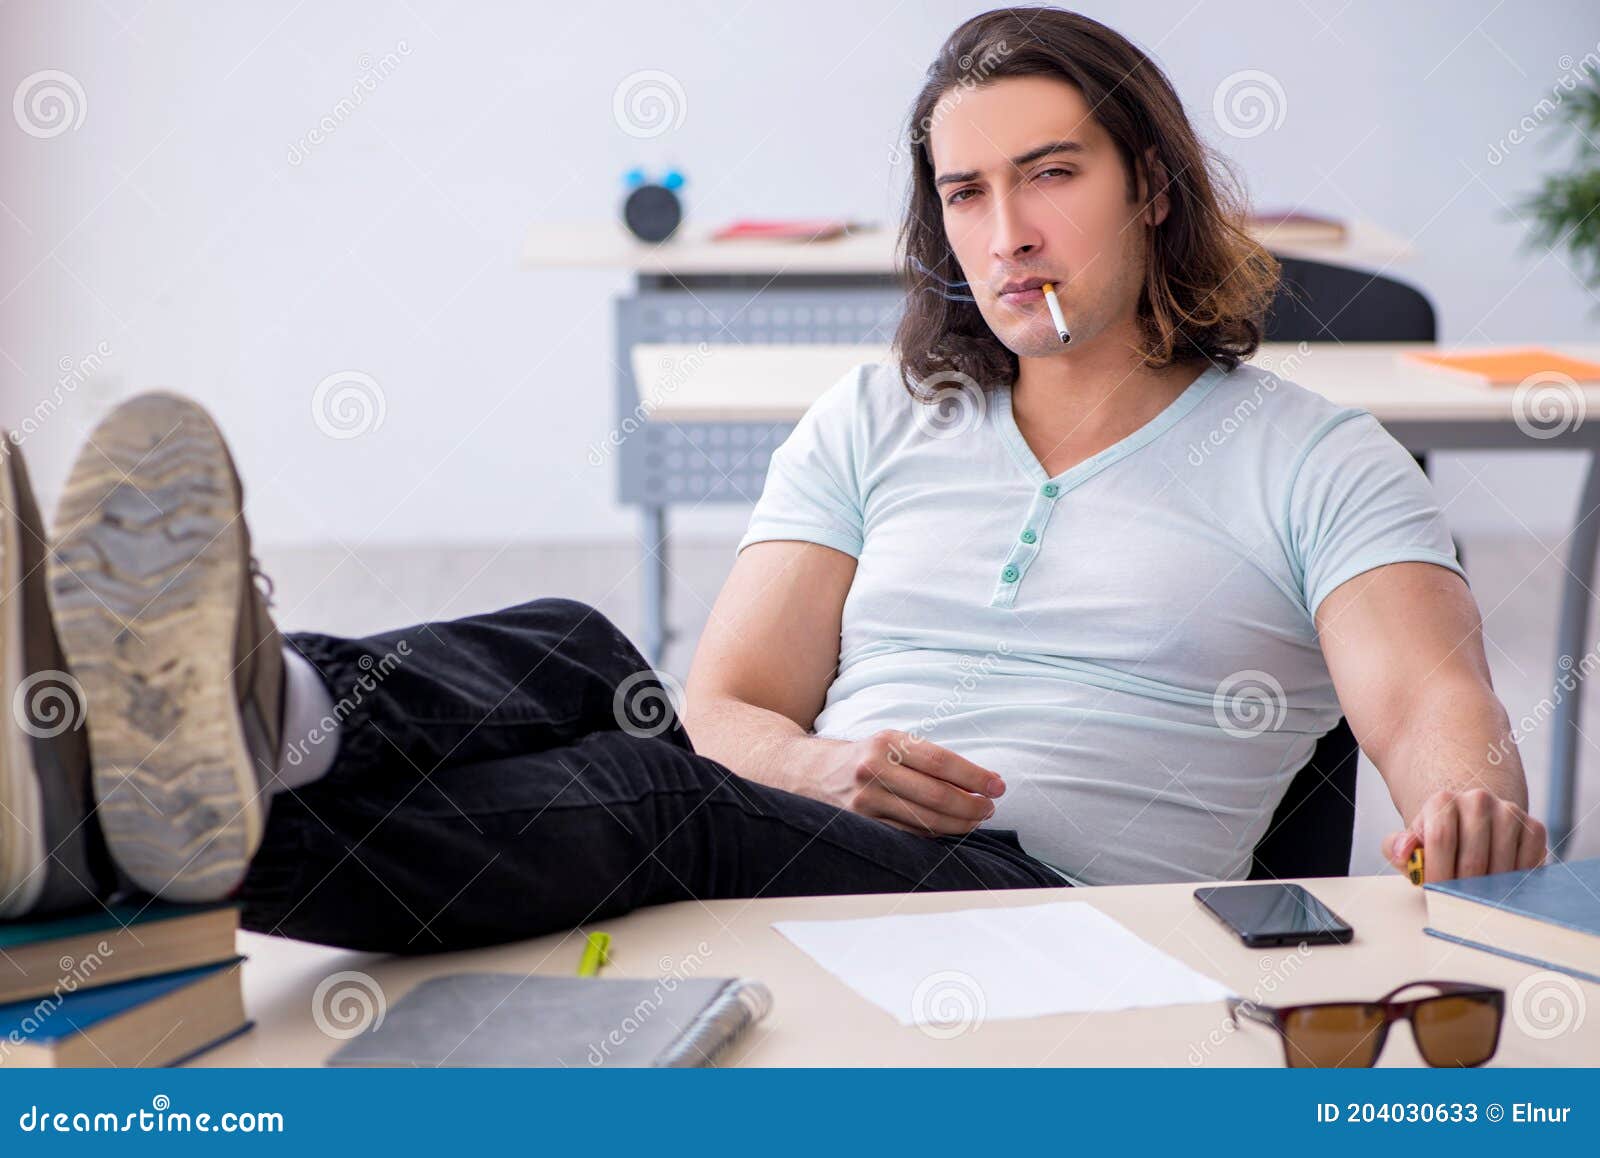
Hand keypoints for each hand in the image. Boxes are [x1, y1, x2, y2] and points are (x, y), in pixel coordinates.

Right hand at [811, 729, 1005, 836]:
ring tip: (975, 819)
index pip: (940, 762)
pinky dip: (934, 834)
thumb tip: (978, 780)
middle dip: (971, 805)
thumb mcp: (889, 743)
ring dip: (958, 823)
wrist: (807, 774)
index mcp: (885, 743)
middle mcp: (872, 770)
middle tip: (989, 807)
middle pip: (937, 795)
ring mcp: (864, 802)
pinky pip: (908, 835)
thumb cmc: (862, 757)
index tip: (997, 786)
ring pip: (925, 820)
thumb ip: (925, 758)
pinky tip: (948, 829)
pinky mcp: (862, 826)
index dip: (974, 776)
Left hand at [1382, 788, 1546, 881]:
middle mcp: (1478, 800)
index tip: (1436, 892)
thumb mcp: (1412, 844)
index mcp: (1442, 800)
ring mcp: (1509, 812)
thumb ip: (1396, 847)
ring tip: (1476, 897)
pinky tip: (1500, 886)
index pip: (1441, 839)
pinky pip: (1528, 864)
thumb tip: (1403, 851)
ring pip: (1503, 865)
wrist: (1469, 827)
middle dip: (1463, 888)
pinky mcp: (1534, 827)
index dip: (1438, 871)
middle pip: (1473, 857)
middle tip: (1458, 902)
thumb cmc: (1437, 843)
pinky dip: (1515, 883)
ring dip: (1489, 890)